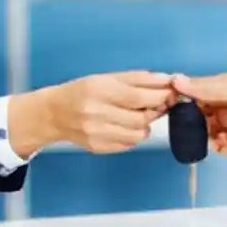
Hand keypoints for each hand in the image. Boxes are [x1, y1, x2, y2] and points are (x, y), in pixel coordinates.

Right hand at [10, 71, 174, 155]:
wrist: (55, 113)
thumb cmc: (83, 91)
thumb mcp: (107, 78)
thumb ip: (137, 79)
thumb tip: (166, 80)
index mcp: (98, 90)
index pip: (138, 96)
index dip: (160, 95)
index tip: (171, 92)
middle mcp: (96, 113)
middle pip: (141, 117)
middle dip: (157, 110)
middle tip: (161, 103)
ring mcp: (96, 133)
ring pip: (138, 134)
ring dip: (146, 124)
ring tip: (141, 114)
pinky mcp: (98, 148)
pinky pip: (128, 144)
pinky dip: (134, 135)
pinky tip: (126, 125)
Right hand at [171, 69, 226, 167]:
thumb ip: (206, 87)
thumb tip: (178, 80)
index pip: (201, 88)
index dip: (185, 94)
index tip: (168, 98)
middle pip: (201, 109)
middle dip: (188, 114)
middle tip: (174, 119)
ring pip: (206, 129)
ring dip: (198, 131)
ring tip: (192, 132)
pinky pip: (218, 147)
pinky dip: (212, 145)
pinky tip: (214, 142)